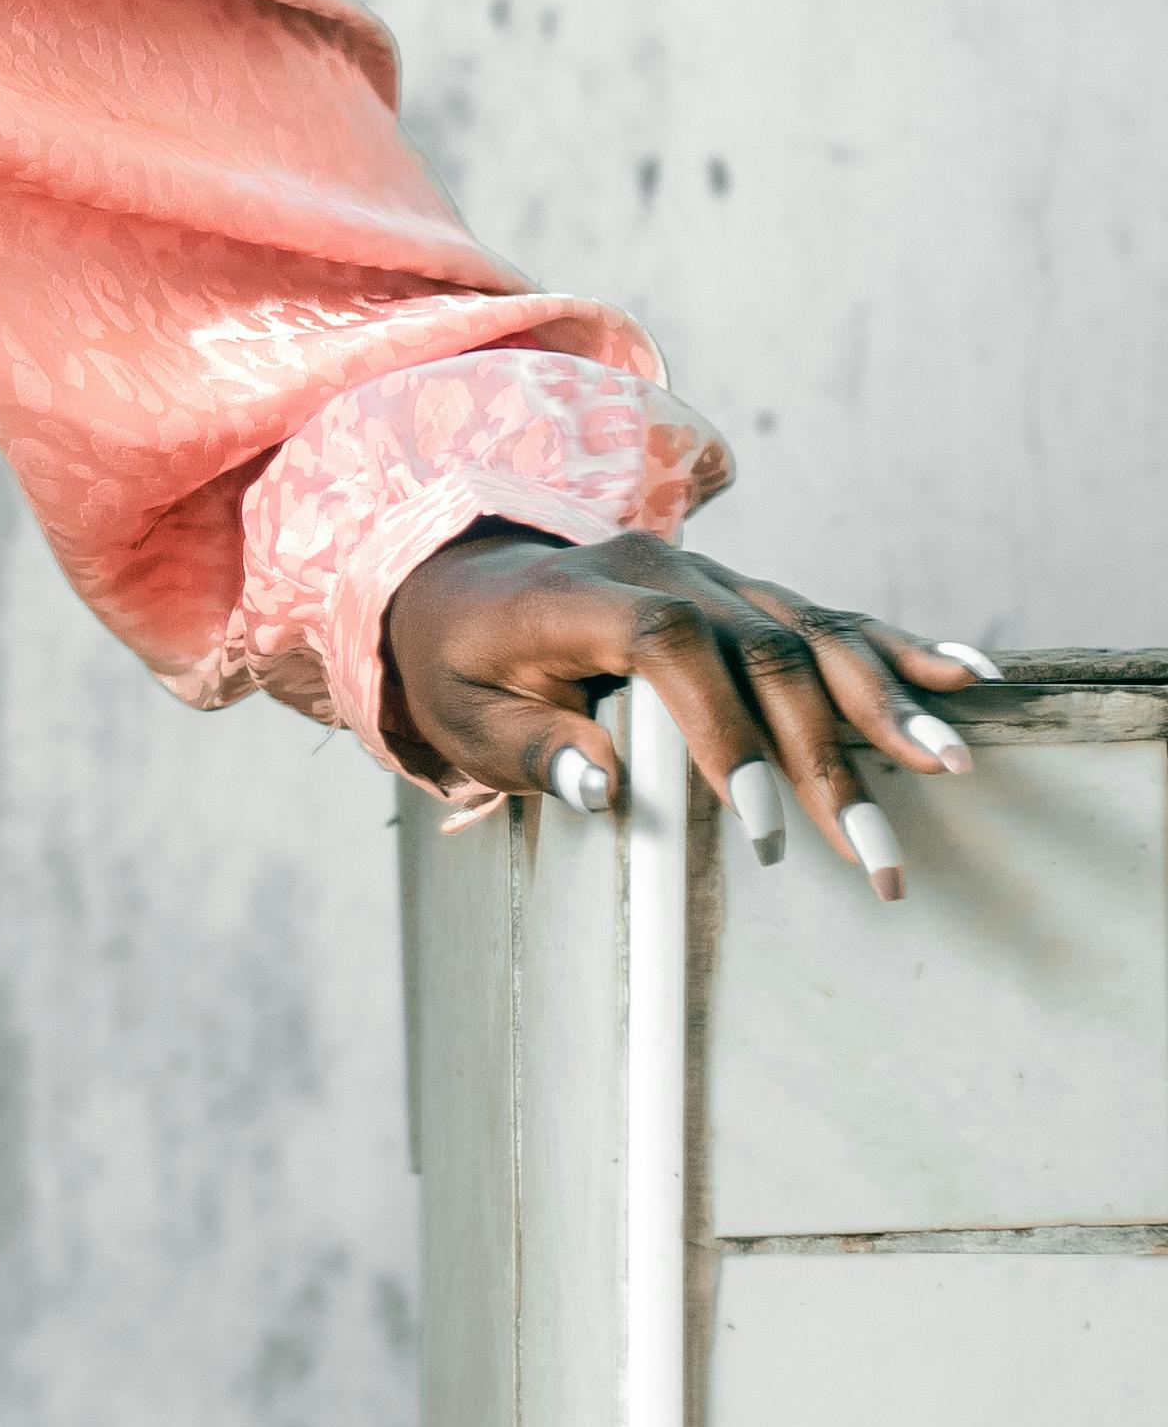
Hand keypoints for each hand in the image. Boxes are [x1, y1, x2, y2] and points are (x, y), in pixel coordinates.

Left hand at [384, 524, 996, 898]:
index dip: (728, 733)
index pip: (675, 649)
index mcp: (586, 597)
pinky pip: (829, 616)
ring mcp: (714, 575)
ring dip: (889, 703)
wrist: (459, 581)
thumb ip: (535, 751)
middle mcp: (666, 571)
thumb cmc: (459, 663)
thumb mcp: (465, 718)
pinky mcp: (744, 592)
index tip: (766, 828)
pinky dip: (899, 650)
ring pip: (815, 633)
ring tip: (952, 766)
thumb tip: (604, 792)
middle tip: (874, 855)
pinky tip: (968, 677)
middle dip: (827, 759)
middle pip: (767, 653)